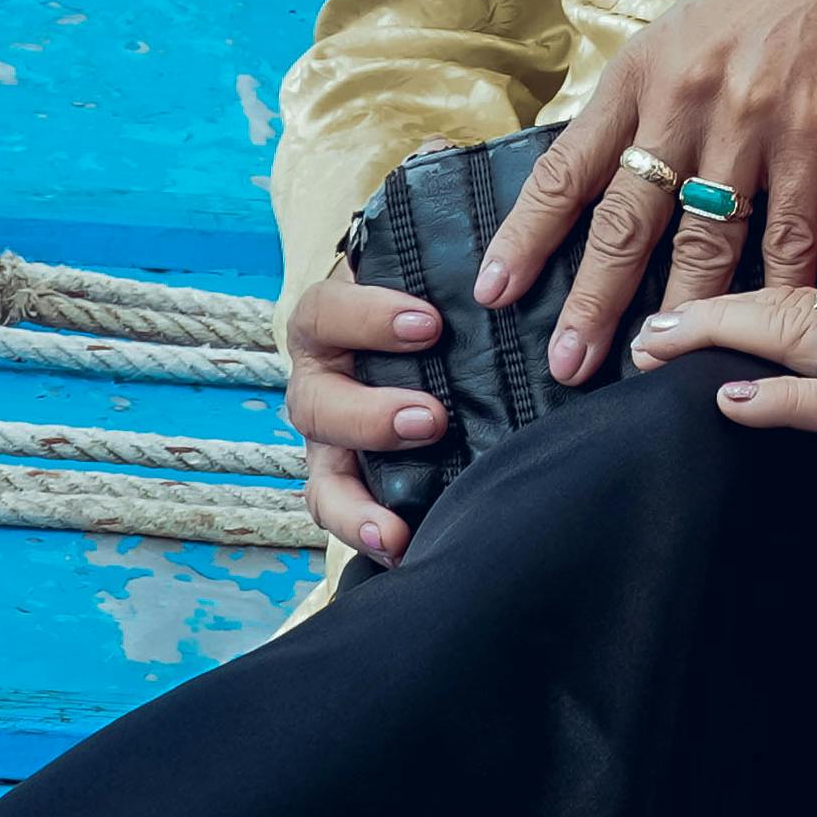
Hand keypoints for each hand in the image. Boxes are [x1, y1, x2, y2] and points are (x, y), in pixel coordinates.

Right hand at [280, 262, 449, 561]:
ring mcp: (331, 440)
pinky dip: (366, 535)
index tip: (428, 324)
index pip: (326, 313)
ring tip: (395, 525)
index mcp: (329, 324)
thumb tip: (500, 266)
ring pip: (321, 475)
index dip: (369, 317)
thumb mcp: (425, 278)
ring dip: (356, 501)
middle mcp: (321, 383)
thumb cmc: (428, 302)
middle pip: (316, 404)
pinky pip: (343, 516)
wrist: (428, 342)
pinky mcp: (349, 482)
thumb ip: (445, 270)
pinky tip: (401, 550)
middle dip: (370, 416)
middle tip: (431, 418)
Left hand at [475, 0, 816, 387]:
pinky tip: (760, 332)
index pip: (566, 168)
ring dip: (680, 312)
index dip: (526, 235)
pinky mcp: (815, 138)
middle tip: (567, 365)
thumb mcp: (681, 31)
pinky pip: (789, 233)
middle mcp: (685, 100)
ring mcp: (751, 122)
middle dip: (594, 300)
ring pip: (705, 240)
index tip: (493, 290)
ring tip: (656, 367)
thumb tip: (597, 175)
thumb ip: (642, 102)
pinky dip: (775, 288)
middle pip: (627, 220)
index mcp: (639, 73)